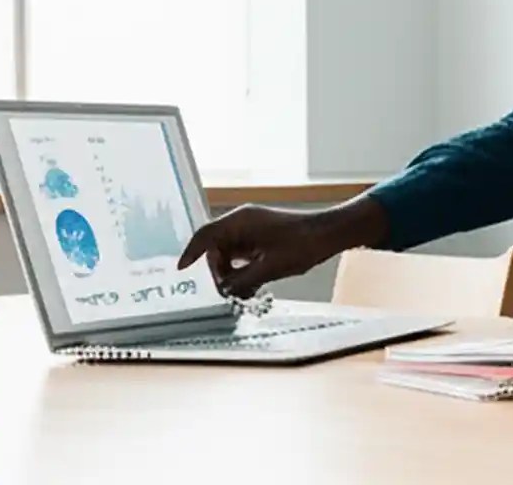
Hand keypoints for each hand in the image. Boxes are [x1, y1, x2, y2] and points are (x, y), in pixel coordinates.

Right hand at [176, 197, 387, 298]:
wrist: (330, 234)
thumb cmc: (303, 243)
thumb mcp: (269, 268)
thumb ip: (241, 281)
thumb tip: (223, 292)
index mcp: (240, 221)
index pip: (205, 236)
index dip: (191, 253)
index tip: (181, 270)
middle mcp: (243, 223)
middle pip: (216, 249)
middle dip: (219, 272)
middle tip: (228, 292)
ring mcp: (253, 230)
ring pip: (230, 255)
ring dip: (233, 274)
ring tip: (245, 291)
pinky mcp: (262, 239)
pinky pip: (243, 256)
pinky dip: (245, 271)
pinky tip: (254, 285)